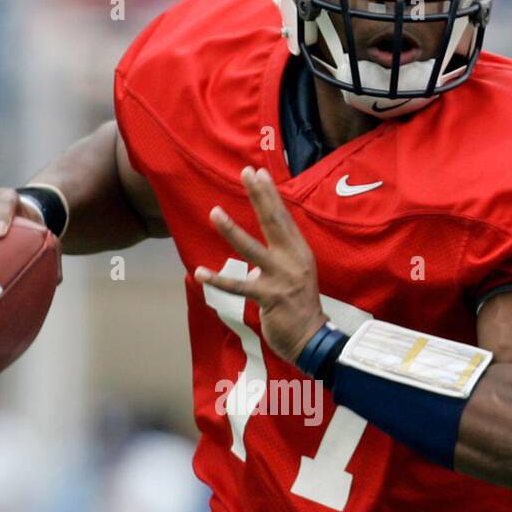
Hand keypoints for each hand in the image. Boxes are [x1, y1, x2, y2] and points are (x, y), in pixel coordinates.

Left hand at [193, 167, 325, 364]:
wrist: (311, 339)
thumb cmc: (300, 307)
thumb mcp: (297, 275)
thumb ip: (280, 259)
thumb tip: (257, 256)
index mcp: (300, 252)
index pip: (283, 218)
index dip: (271, 195)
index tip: (259, 173)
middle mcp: (293, 260)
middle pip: (273, 222)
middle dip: (259, 196)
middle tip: (246, 173)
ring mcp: (281, 279)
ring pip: (252, 250)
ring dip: (232, 230)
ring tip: (214, 212)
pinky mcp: (269, 298)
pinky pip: (238, 287)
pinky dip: (218, 281)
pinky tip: (200, 272)